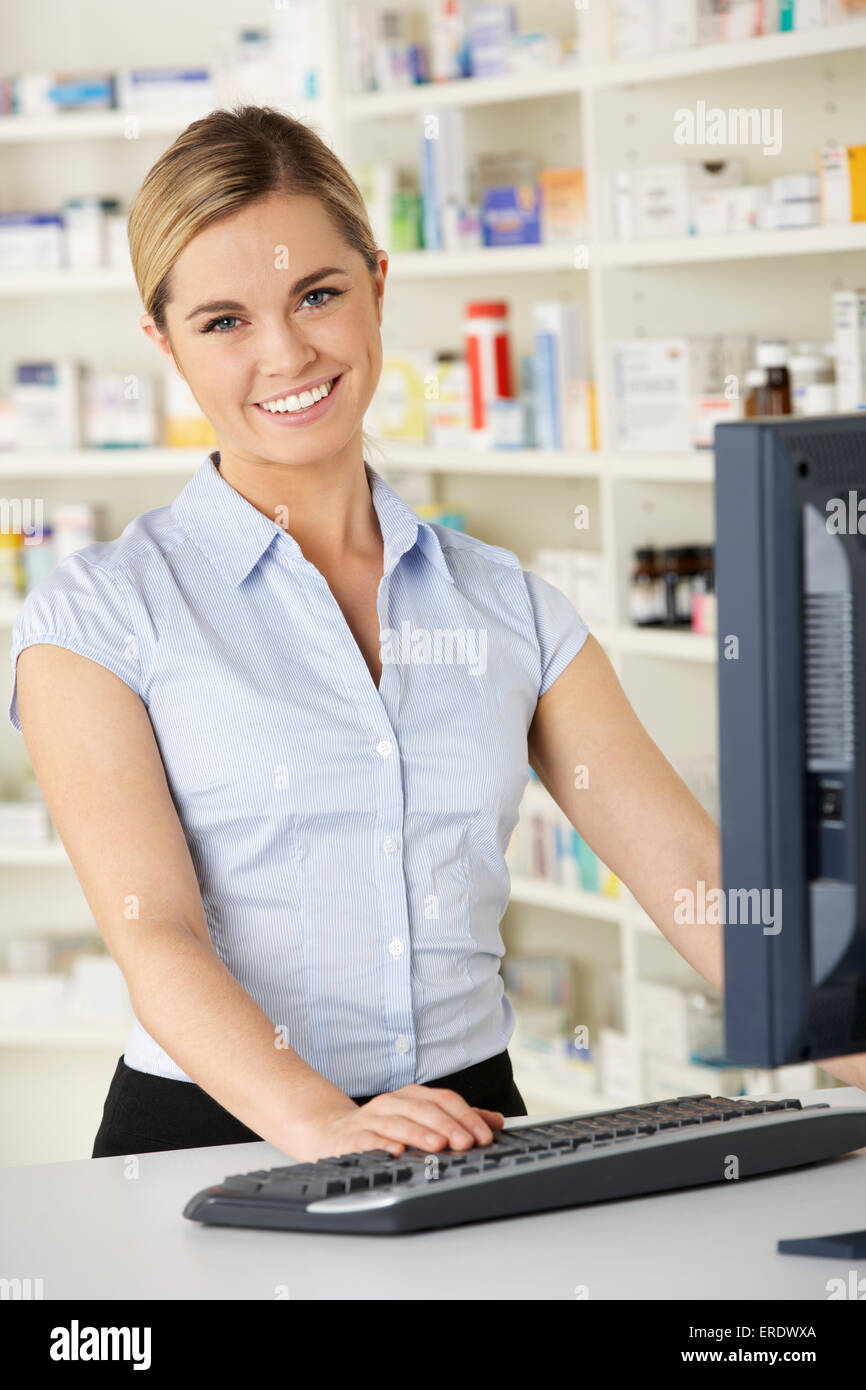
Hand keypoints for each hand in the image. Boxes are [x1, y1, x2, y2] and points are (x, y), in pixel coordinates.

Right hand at [288, 1084, 504, 1161]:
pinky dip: (382, 1145)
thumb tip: (495, 1122)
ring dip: (420, 1134)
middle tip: (467, 1142)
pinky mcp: (351, 1137)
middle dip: (448, 1125)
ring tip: (439, 1145)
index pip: (444, 1099)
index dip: (466, 1115)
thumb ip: (457, 1120)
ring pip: (398, 1122)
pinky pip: (368, 1140)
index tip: (485, 1134)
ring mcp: (370, 1119)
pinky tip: (396, 1152)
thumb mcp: (420, 1118)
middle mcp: (392, 1103)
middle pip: (424, 1109)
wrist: (331, 1133)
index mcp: (411, 1096)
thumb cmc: (382, 1128)